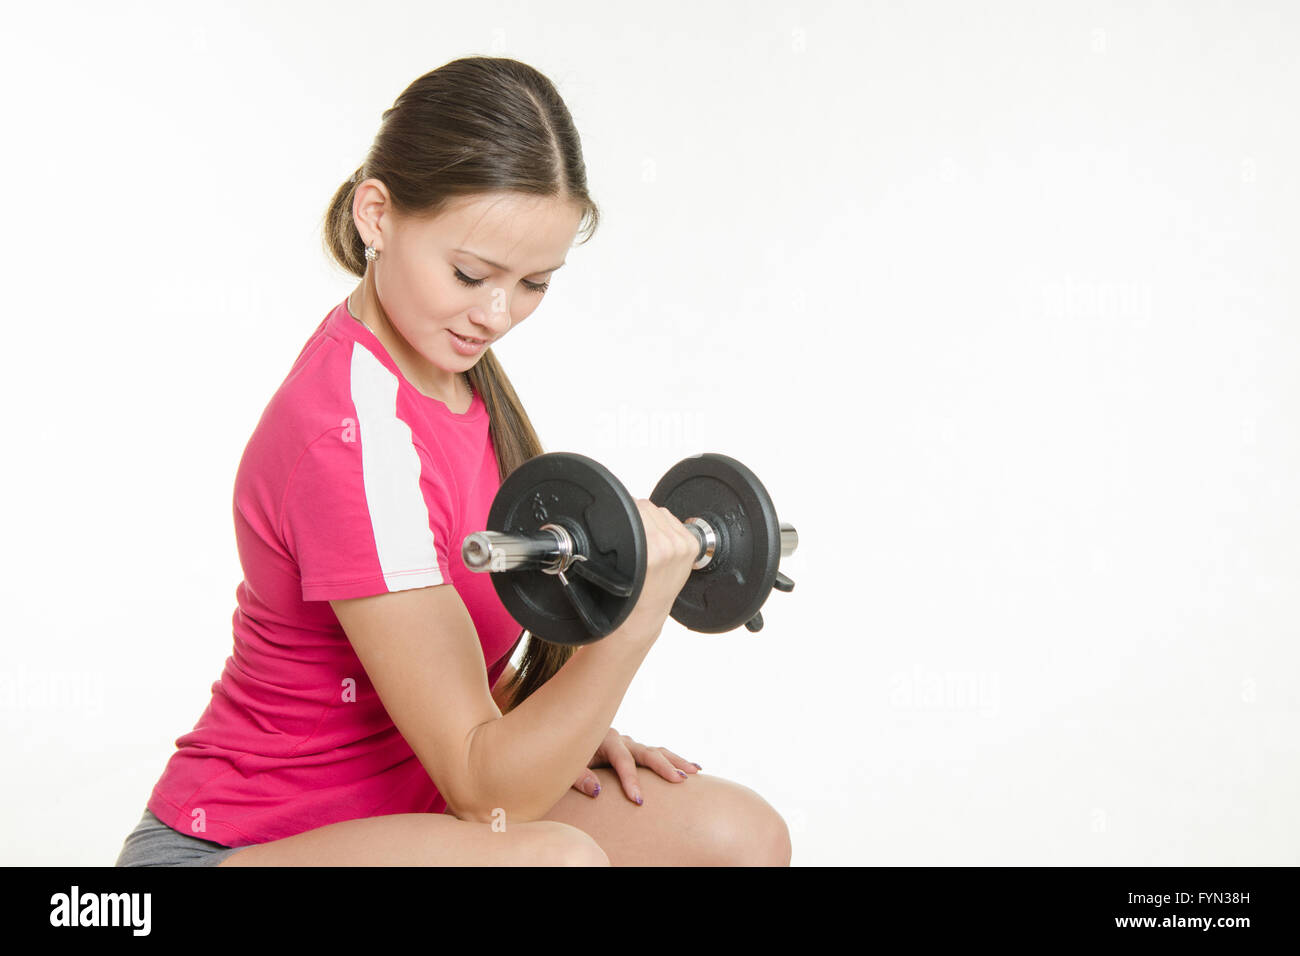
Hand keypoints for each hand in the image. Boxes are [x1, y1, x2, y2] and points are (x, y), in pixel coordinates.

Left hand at [571, 727, 702, 804]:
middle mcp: (621, 739)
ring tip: (695, 772)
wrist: (567, 738)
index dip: (631, 780)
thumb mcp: (568, 767)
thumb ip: (580, 778)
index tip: (639, 800)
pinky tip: (692, 768)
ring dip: (676, 762)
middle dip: (663, 767)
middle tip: (679, 781)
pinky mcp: (634, 750)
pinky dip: (673, 761)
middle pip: (647, 752)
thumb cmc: (567, 755)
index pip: (622, 761)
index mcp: (605, 740)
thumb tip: (597, 792)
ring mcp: (630, 744)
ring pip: (657, 751)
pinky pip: (656, 754)